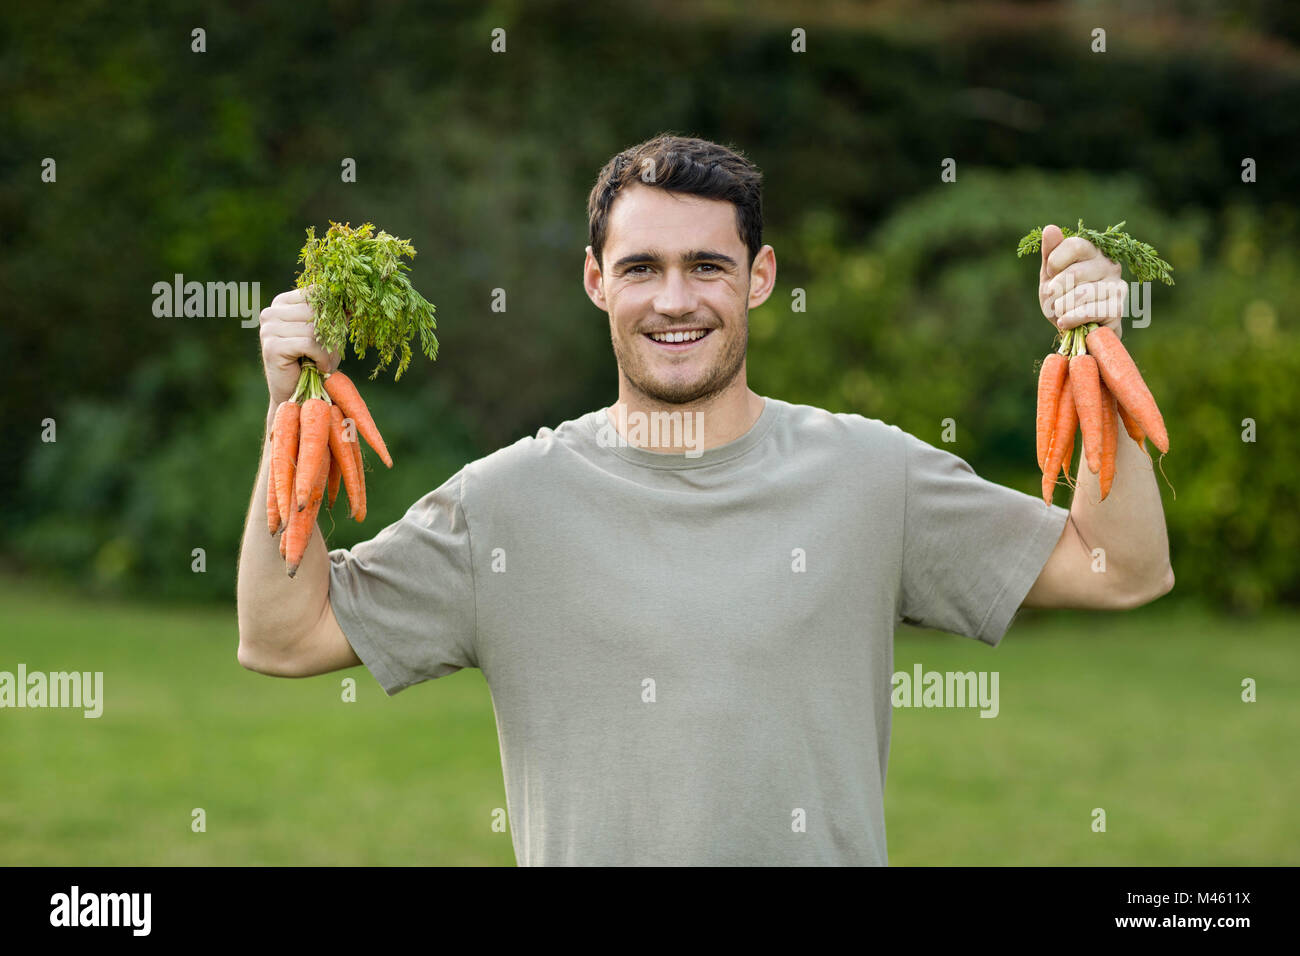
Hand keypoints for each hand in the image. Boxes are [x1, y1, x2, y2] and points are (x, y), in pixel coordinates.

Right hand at [259, 287, 341, 406]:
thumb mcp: (329, 331)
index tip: (334, 333)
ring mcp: (268, 328)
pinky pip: (309, 343)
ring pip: (313, 328)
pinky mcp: (271, 346)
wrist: (299, 395)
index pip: (317, 292)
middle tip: (328, 353)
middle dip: (330, 333)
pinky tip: (319, 367)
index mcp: (283, 302)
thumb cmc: (315, 361)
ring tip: (322, 362)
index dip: (333, 312)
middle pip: (316, 310)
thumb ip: (337, 311)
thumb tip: (353, 295)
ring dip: (327, 349)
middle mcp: (271, 312)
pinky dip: (322, 358)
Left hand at [1038, 224, 1126, 339]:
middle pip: (1074, 273)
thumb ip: (1050, 253)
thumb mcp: (1051, 275)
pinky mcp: (1117, 307)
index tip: (1050, 274)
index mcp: (1093, 251)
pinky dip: (1071, 318)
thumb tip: (1050, 228)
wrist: (1077, 330)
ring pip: (1082, 294)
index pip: (1075, 244)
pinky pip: (1090, 311)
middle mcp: (1109, 265)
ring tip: (1058, 310)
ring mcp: (1116, 286)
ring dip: (1061, 306)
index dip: (1055, 262)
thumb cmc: (1063, 298)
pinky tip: (1064, 322)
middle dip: (1055, 290)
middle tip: (1051, 298)